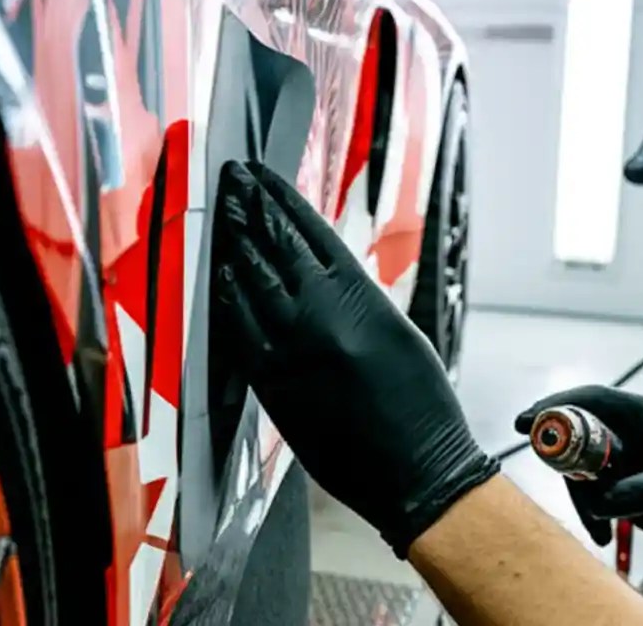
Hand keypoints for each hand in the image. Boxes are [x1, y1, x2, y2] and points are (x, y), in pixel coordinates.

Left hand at [215, 161, 498, 556]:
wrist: (415, 468)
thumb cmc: (421, 404)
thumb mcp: (398, 331)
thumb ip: (358, 298)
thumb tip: (324, 274)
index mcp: (360, 293)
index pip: (308, 228)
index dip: (280, 197)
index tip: (262, 175)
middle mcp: (320, 311)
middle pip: (273, 244)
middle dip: (249, 207)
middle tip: (232, 180)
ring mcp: (290, 345)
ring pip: (250, 280)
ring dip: (234, 243)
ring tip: (223, 214)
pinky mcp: (271, 382)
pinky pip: (239, 330)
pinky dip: (228, 300)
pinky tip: (222, 279)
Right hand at [514, 386, 642, 555]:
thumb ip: (641, 492)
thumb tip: (597, 501)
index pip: (593, 398)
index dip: (557, 405)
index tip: (526, 421)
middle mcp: (631, 431)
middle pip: (578, 433)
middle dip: (563, 459)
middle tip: (554, 474)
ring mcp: (624, 457)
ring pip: (580, 467)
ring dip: (581, 497)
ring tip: (598, 526)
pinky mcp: (621, 481)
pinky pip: (590, 491)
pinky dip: (590, 512)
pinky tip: (602, 533)